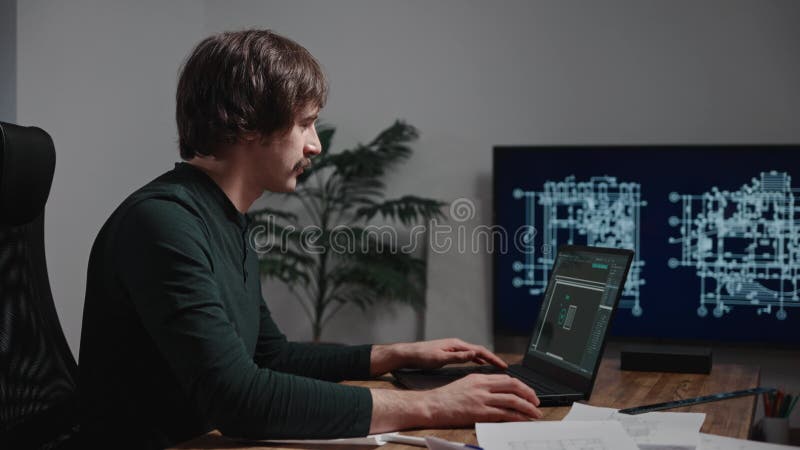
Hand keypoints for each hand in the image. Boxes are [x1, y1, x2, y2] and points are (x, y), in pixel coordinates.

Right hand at [369, 373, 541, 432]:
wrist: (432, 405)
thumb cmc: (445, 398)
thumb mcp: (465, 384)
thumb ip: (481, 386)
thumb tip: (496, 393)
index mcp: (479, 377)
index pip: (506, 378)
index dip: (521, 385)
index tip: (528, 392)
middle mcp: (482, 385)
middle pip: (513, 386)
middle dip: (529, 394)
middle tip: (536, 402)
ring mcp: (482, 398)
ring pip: (512, 400)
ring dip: (527, 407)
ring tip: (535, 413)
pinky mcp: (480, 411)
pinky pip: (504, 413)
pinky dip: (516, 417)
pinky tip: (522, 420)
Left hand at [371, 338, 507, 375]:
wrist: (407, 354)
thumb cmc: (422, 356)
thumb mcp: (440, 359)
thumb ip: (458, 357)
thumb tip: (474, 353)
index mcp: (456, 344)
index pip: (479, 350)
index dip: (492, 358)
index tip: (502, 365)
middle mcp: (456, 344)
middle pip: (479, 351)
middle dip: (492, 358)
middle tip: (503, 367)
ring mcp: (452, 348)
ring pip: (473, 353)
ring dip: (484, 359)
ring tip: (494, 367)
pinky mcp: (448, 352)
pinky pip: (466, 355)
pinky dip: (475, 359)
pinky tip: (477, 364)